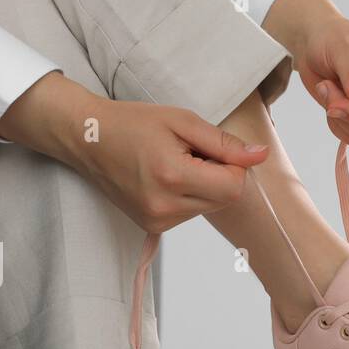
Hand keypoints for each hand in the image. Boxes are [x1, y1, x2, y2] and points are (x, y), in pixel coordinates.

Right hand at [0, 72, 268, 232]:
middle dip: (219, 175)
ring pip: (210, 207)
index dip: (233, 165)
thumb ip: (224, 143)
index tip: (211, 147)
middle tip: (190, 152)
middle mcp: (165, 207)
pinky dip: (188, 195)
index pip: (234, 186)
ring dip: (204, 186)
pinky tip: (165, 178)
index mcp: (173, 177)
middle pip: (225, 199)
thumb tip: (260, 156)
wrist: (88, 139)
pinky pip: (191, 213)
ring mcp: (157, 222)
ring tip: (173, 163)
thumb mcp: (182, 121)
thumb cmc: (133, 123)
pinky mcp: (153, 227)